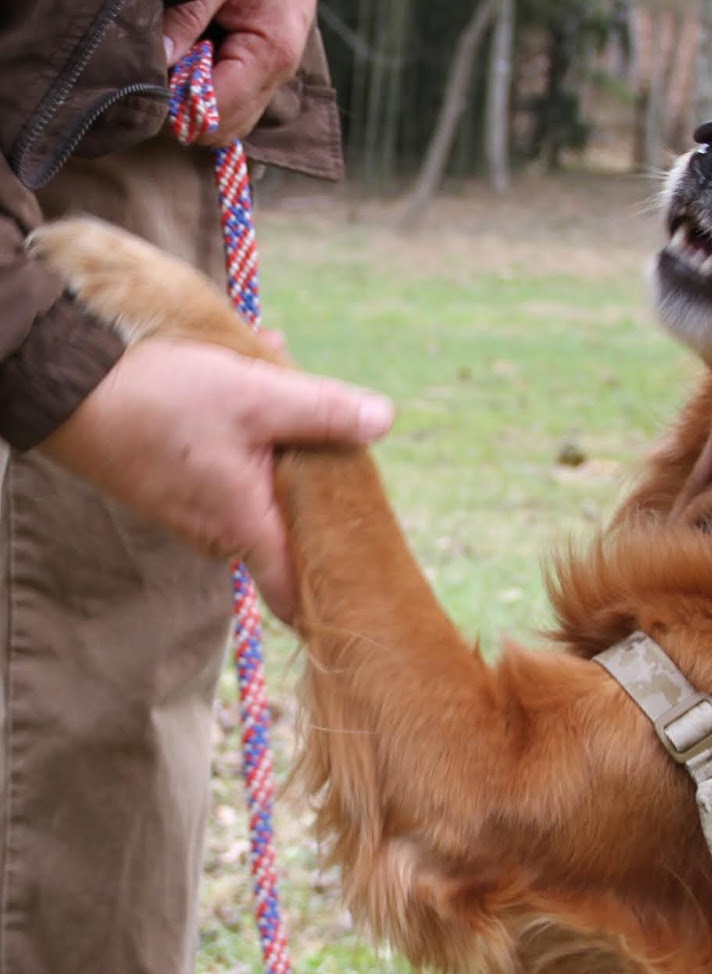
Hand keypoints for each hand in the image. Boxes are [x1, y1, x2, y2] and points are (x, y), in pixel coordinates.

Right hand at [41, 339, 392, 621]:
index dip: (334, 593)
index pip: (299, 592)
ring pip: (262, 489)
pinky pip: (232, 470)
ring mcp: (195, 515)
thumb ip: (322, 412)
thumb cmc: (160, 399)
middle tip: (338, 436)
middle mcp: (222, 535)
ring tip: (287, 386)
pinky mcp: (176, 490)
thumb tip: (384, 421)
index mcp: (249, 528)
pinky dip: (250, 435)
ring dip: (282, 445)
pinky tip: (253, 380)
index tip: (367, 586)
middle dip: (319, 483)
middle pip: (292, 527)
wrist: (64, 386)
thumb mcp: (256, 396)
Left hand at [161, 0, 334, 143]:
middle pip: (223, 128)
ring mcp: (273, 84)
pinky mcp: (265, 80)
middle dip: (185, 115)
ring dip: (196, 112)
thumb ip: (188, 18)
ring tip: (171, 79)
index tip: (147, 91)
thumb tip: (157, 58)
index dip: (178, 107)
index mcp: (268, 57)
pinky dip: (209, 104)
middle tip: (152, 86)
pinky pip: (236, 111)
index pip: (217, 108)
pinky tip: (190, 77)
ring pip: (230, 126)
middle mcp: (276, 80)